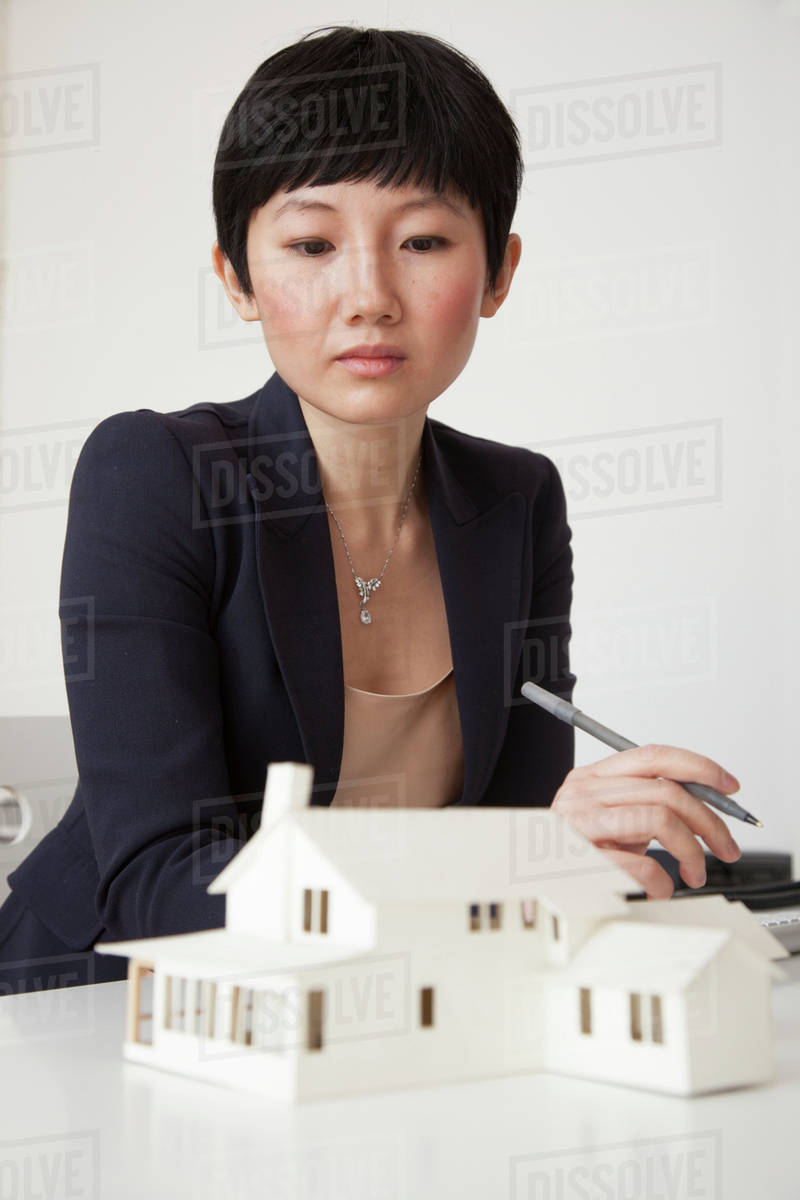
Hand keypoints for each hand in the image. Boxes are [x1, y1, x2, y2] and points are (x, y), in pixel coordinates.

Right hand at [551, 743, 742, 898]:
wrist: (527, 877)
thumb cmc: (576, 849)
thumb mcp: (612, 817)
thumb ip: (647, 803)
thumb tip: (705, 806)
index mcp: (594, 775)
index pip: (654, 756)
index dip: (699, 766)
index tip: (729, 787)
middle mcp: (585, 790)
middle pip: (666, 791)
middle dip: (709, 821)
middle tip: (725, 847)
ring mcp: (580, 821)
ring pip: (660, 818)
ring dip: (691, 851)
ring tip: (694, 872)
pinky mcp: (580, 855)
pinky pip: (640, 862)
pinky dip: (663, 879)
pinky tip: (662, 887)